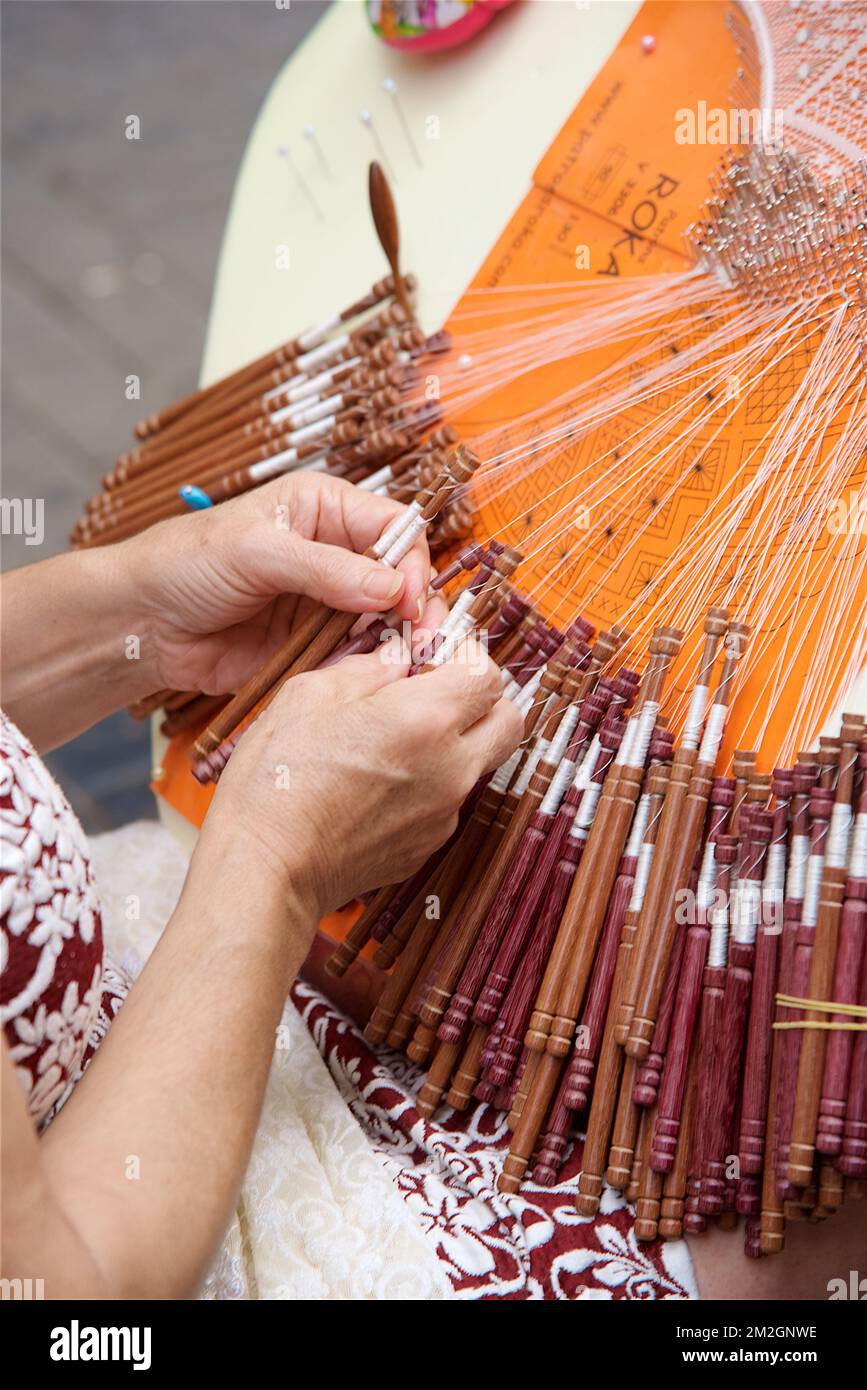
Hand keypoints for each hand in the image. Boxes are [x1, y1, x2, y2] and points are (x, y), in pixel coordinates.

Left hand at [125, 472, 432, 694]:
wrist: (142, 622)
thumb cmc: (187, 563)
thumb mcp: (257, 553)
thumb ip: (326, 569)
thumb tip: (393, 587)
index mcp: (324, 509)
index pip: (393, 528)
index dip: (411, 562)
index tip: (408, 600)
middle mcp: (334, 553)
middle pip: (401, 577)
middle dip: (415, 608)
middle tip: (422, 642)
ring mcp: (326, 602)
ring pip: (385, 621)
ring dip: (397, 641)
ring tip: (406, 664)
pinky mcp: (314, 645)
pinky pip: (356, 656)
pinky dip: (369, 667)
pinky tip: (374, 679)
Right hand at [203, 633, 522, 918]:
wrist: (267, 868)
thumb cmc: (278, 781)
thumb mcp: (310, 694)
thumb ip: (368, 668)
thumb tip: (397, 658)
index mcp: (427, 719)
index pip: (488, 674)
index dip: (466, 656)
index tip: (438, 655)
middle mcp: (451, 768)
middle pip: (508, 720)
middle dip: (483, 698)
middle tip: (438, 690)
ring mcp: (444, 813)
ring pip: (478, 763)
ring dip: (455, 742)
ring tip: (395, 740)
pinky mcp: (427, 846)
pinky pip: (447, 802)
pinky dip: (428, 784)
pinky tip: (378, 783)